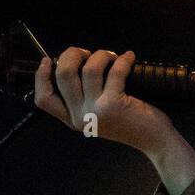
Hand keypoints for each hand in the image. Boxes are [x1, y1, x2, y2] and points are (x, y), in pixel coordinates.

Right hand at [34, 48, 182, 157]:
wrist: (154, 141)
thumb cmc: (129, 124)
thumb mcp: (98, 116)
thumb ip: (83, 98)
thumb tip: (75, 63)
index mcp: (72, 120)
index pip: (44, 99)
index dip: (41, 76)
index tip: (48, 60)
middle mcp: (80, 117)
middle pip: (63, 74)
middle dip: (73, 54)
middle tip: (88, 53)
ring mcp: (96, 111)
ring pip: (88, 68)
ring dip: (101, 55)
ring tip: (112, 56)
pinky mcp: (113, 104)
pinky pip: (114, 71)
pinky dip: (123, 60)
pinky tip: (129, 57)